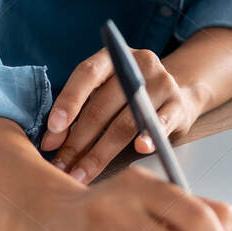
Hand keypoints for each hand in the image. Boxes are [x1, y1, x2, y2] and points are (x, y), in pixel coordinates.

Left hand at [40, 47, 207, 182]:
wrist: (179, 91)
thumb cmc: (129, 95)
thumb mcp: (106, 90)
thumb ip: (81, 110)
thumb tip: (52, 143)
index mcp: (113, 56)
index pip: (87, 74)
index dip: (68, 102)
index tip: (53, 131)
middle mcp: (138, 64)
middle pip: (102, 105)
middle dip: (77, 141)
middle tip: (60, 166)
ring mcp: (161, 83)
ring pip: (126, 121)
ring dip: (100, 153)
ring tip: (82, 174)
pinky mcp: (178, 105)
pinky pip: (161, 123)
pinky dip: (148, 137)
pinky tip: (139, 150)